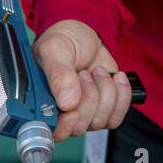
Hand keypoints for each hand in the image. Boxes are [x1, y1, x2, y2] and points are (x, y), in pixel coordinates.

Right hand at [33, 19, 133, 141]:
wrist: (86, 30)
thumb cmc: (63, 39)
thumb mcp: (55, 49)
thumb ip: (58, 74)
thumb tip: (67, 103)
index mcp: (41, 103)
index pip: (50, 132)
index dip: (63, 128)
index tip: (72, 112)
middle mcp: (62, 112)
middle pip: (80, 127)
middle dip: (88, 97)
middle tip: (83, 73)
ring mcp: (85, 112)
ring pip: (100, 121)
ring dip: (104, 92)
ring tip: (96, 71)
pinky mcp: (105, 108)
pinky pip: (117, 116)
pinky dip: (121, 95)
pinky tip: (115, 77)